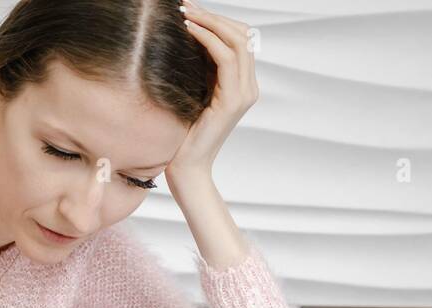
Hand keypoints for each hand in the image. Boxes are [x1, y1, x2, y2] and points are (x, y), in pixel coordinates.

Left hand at [167, 1, 259, 183]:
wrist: (186, 167)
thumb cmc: (182, 134)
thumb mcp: (193, 93)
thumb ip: (200, 69)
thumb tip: (189, 35)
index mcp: (242, 86)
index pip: (239, 40)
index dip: (217, 19)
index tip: (190, 9)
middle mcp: (249, 88)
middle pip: (242, 35)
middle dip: (213, 15)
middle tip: (185, 5)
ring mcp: (244, 94)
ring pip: (237, 41)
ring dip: (209, 22)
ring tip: (184, 13)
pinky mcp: (233, 101)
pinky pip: (225, 57)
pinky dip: (208, 38)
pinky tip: (189, 30)